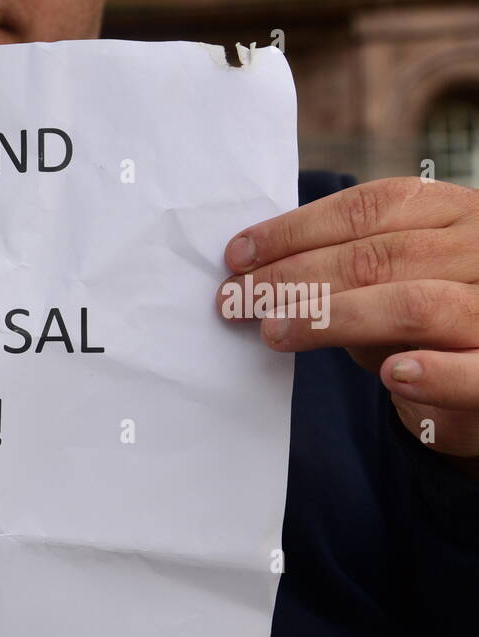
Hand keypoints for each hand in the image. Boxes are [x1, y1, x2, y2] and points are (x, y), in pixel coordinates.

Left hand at [217, 177, 478, 466]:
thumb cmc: (434, 327)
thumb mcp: (394, 283)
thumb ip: (347, 272)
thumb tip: (256, 276)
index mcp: (455, 213)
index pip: (371, 207)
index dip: (296, 230)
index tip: (236, 255)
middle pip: (381, 255)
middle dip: (295, 277)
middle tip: (235, 300)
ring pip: (415, 305)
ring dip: (334, 319)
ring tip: (275, 332)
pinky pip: (473, 371)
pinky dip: (433, 373)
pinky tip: (392, 376)